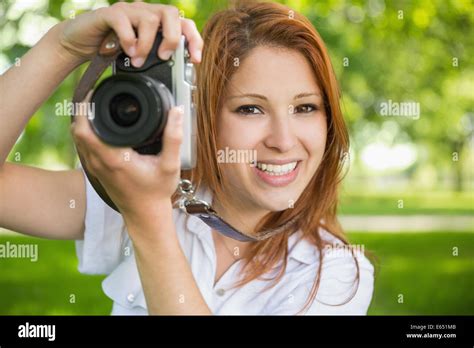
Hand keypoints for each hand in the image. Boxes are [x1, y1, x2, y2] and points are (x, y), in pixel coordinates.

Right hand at [57, 2, 202, 64]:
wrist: (79, 43)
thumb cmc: (112, 51)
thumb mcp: (140, 58)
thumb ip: (156, 60)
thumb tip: (179, 77)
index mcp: (158, 22)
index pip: (184, 23)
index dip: (194, 40)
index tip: (196, 60)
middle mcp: (146, 12)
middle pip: (171, 13)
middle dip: (172, 38)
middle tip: (164, 57)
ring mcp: (128, 10)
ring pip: (149, 18)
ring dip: (147, 44)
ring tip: (138, 61)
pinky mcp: (109, 13)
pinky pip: (124, 20)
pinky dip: (128, 39)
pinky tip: (126, 51)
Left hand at [71, 92, 183, 225]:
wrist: (146, 215)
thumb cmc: (157, 192)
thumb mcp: (170, 165)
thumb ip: (174, 138)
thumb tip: (177, 112)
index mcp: (113, 158)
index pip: (84, 129)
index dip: (84, 108)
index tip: (94, 94)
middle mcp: (99, 163)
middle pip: (77, 130)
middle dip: (83, 111)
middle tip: (97, 96)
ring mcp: (95, 168)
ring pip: (78, 139)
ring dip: (83, 122)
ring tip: (97, 108)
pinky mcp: (97, 172)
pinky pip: (83, 147)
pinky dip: (87, 134)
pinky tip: (100, 127)